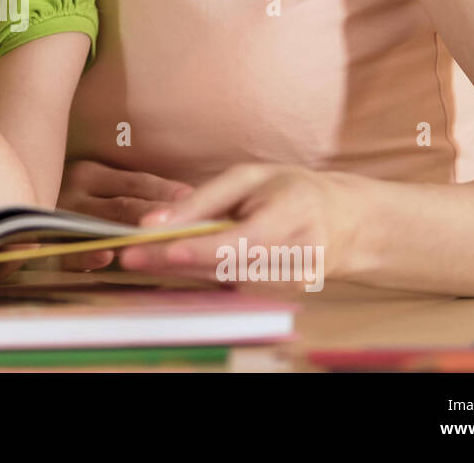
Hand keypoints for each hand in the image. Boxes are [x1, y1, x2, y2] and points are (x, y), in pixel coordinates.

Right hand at [56, 159, 195, 270]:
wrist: (18, 202)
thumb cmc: (69, 202)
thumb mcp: (94, 188)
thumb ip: (129, 193)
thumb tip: (184, 200)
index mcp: (89, 174)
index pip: (136, 183)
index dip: (167, 192)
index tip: (196, 200)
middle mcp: (73, 190)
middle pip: (124, 206)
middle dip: (157, 217)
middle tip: (190, 227)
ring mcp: (57, 216)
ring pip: (100, 226)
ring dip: (129, 235)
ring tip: (156, 242)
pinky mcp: (44, 242)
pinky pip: (68, 251)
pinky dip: (86, 255)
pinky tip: (105, 257)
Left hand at [117, 163, 357, 289]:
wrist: (343, 222)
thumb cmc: (290, 190)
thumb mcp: (250, 177)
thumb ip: (204, 199)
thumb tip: (156, 221)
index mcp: (293, 214)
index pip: (243, 239)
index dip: (201, 248)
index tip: (163, 246)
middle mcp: (299, 254)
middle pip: (227, 266)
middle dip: (175, 261)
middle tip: (130, 255)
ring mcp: (295, 282)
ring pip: (225, 281)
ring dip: (182, 271)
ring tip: (145, 257)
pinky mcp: (284, 296)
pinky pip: (233, 288)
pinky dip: (202, 276)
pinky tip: (178, 264)